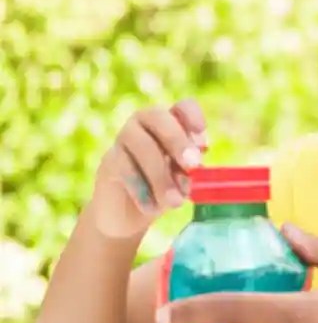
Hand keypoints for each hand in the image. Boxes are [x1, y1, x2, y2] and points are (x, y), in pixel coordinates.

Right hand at [91, 99, 206, 237]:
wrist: (129, 216)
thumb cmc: (164, 190)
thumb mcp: (183, 180)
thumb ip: (189, 169)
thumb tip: (194, 167)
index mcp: (171, 124)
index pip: (183, 107)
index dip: (193, 117)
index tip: (203, 143)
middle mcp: (145, 124)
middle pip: (157, 116)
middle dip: (177, 140)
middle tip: (192, 166)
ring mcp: (123, 140)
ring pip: (141, 145)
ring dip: (161, 174)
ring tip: (175, 202)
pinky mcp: (108, 161)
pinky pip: (124, 167)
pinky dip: (142, 189)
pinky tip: (151, 208)